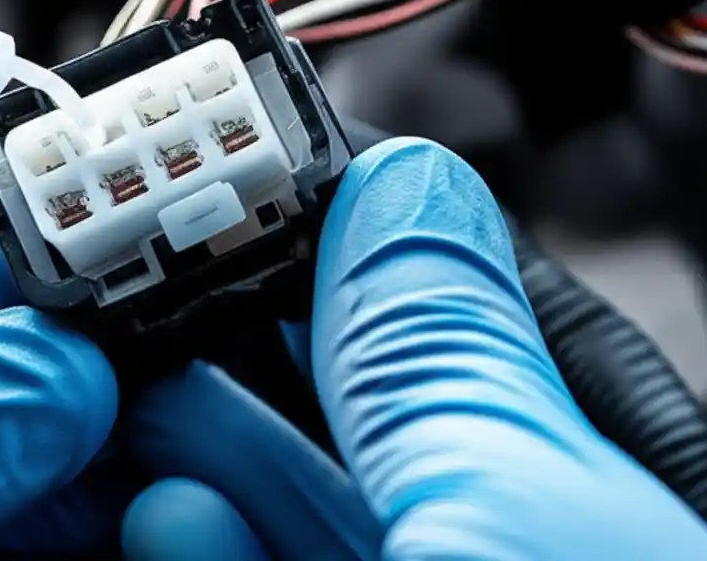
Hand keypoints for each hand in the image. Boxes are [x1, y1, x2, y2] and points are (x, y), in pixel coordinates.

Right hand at [120, 138, 706, 559]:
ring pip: (273, 491)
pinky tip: (164, 507)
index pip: (457, 317)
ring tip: (125, 368)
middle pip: (344, 397)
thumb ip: (444, 355)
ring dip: (191, 429)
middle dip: (237, 323)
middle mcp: (484, 528)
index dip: (351, 239)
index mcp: (581, 481)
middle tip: (153, 263)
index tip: (251, 181)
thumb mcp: (509, 505)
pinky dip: (186, 533)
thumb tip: (404, 184)